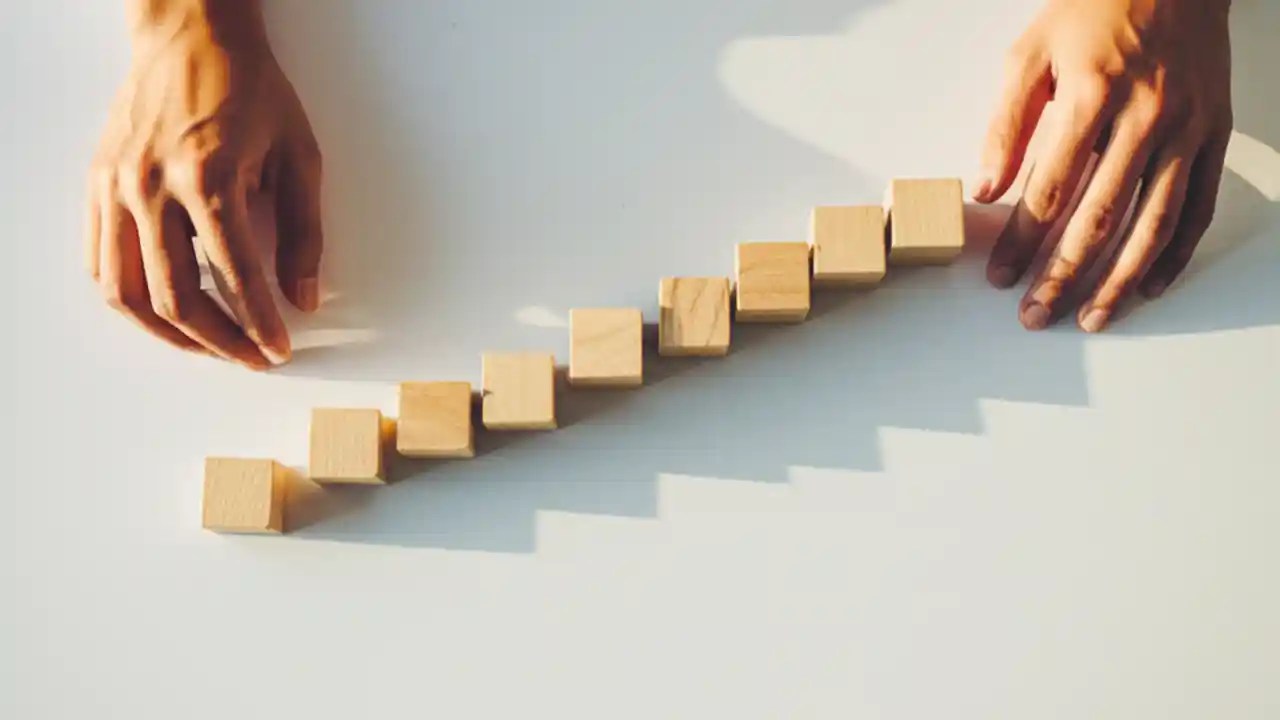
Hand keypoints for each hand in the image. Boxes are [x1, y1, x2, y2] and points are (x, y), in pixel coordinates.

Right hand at [87, 0, 321, 368]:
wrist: (190, 35)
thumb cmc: (251, 91)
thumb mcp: (299, 157)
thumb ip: (304, 233)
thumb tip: (302, 299)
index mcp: (208, 176)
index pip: (235, 276)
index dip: (261, 324)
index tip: (280, 349)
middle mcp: (151, 186)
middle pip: (175, 297)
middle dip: (219, 341)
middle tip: (251, 357)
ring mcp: (114, 187)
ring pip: (125, 292)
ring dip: (168, 334)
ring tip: (208, 346)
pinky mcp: (95, 185)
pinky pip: (99, 264)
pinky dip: (130, 300)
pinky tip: (164, 312)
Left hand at [974, 0, 1232, 331]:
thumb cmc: (1092, 11)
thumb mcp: (1030, 54)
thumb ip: (1005, 124)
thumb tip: (984, 188)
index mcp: (1092, 95)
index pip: (1049, 189)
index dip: (1020, 241)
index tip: (999, 276)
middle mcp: (1146, 117)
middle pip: (1100, 217)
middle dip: (1063, 274)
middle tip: (1035, 314)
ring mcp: (1187, 128)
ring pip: (1153, 223)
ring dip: (1118, 279)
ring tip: (1090, 317)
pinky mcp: (1214, 135)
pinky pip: (1198, 207)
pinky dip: (1175, 253)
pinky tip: (1147, 286)